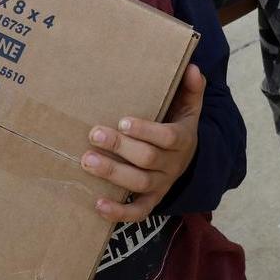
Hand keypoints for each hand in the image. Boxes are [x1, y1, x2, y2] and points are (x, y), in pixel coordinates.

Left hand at [81, 64, 204, 221]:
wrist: (189, 160)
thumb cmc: (179, 126)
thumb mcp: (189, 107)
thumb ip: (191, 88)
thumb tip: (192, 67)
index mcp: (180, 139)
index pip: (165, 137)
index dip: (145, 130)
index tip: (122, 121)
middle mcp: (172, 164)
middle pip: (147, 159)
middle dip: (120, 147)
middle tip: (94, 134)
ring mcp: (161, 185)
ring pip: (139, 184)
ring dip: (112, 173)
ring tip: (87, 161)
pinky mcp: (152, 200)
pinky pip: (138, 212)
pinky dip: (119, 212)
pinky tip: (97, 204)